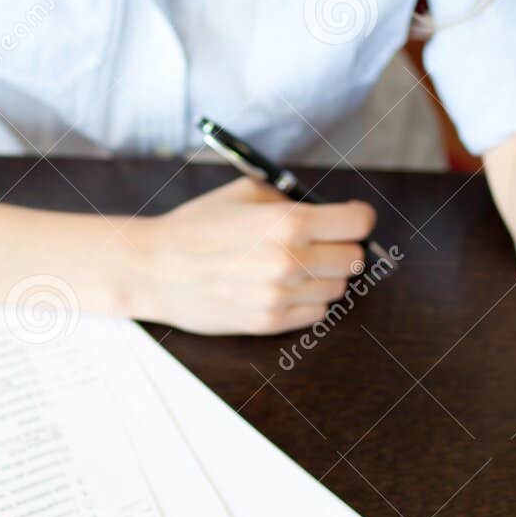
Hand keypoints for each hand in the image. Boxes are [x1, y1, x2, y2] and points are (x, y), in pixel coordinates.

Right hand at [131, 177, 375, 336]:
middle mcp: (291, 260)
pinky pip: (317, 312)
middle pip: (355, 258)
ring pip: (338, 288)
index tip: (348, 218)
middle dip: (341, 246)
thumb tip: (326, 209)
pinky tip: (282, 285)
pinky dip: (308, 299)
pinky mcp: (270, 322)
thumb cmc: (196, 227)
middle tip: (320, 242)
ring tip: (294, 264)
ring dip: (324, 275)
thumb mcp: (244, 194)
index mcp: (288, 222)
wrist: (156, 269)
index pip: (359, 223)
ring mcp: (282, 295)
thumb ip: (290, 199)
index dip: (356, 218)